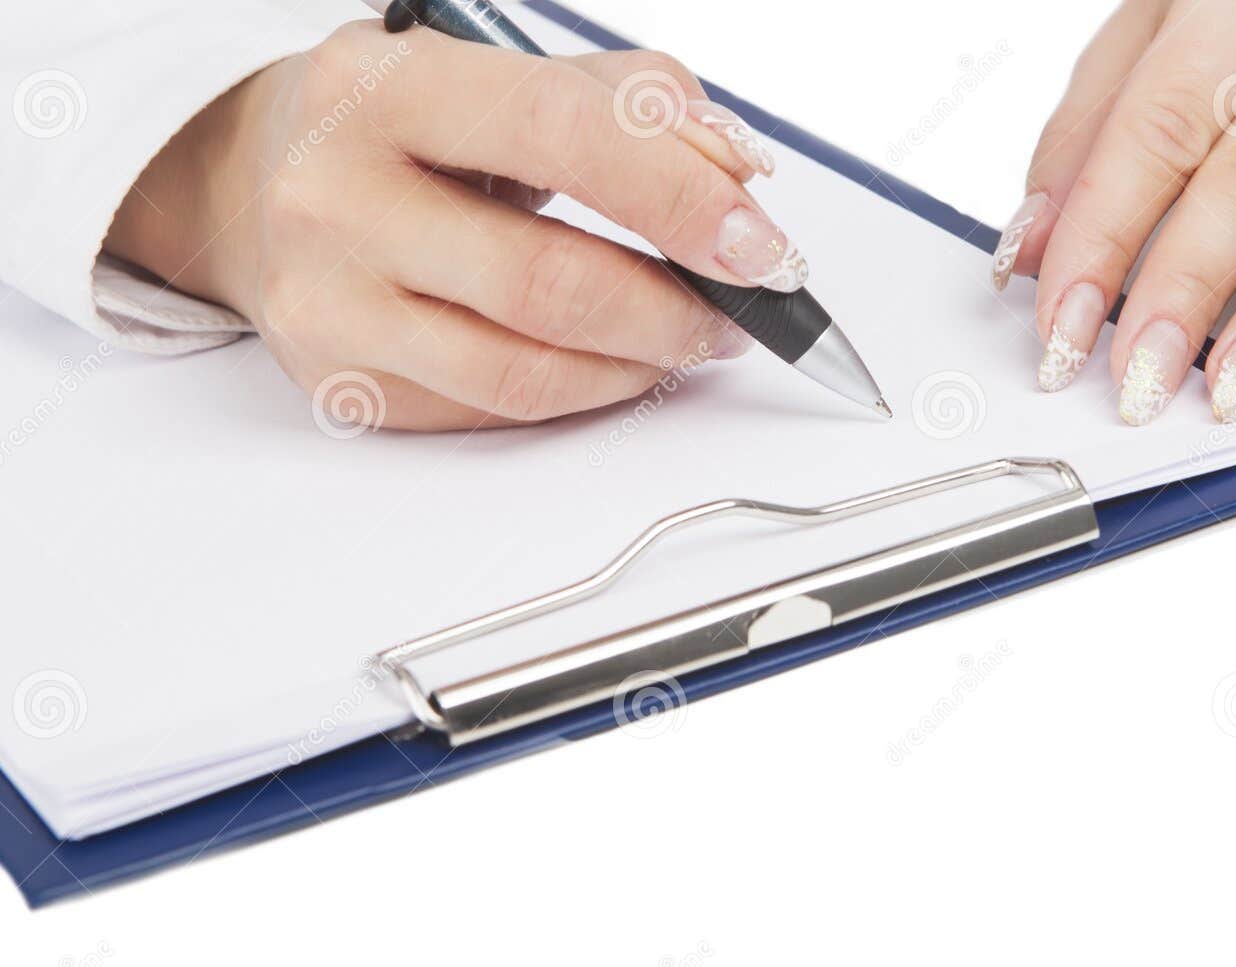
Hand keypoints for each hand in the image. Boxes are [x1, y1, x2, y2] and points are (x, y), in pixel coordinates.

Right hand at [106, 22, 795, 429]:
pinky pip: (493, 410)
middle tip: (739, 311)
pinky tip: (609, 363)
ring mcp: (329, 303)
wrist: (260, 181)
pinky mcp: (343, 383)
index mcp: (385, 87)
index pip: (562, 136)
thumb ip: (630, 106)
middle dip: (674, 309)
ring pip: (525, 372)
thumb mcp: (504, 74)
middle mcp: (335, 196)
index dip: (681, 198)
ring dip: (637, 366)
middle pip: (547, 282)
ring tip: (687, 341)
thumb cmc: (405, 126)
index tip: (762, 246)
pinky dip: (577, 393)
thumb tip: (738, 176)